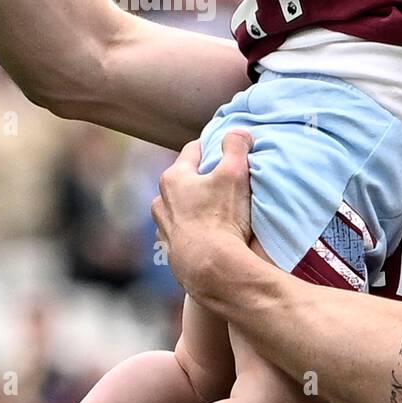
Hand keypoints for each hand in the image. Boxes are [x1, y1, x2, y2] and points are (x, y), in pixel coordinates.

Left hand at [150, 131, 253, 294]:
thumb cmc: (221, 218)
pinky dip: (192, 230)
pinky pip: (181, 233)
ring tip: (215, 211)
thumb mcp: (234, 173)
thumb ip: (236, 147)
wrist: (211, 269)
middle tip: (224, 181)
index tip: (225, 149)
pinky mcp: (171, 251)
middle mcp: (162, 201)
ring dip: (194, 206)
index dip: (212, 147)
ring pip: (179, 208)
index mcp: (174, 178)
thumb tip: (239, 133)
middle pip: (184, 180)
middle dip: (202, 179)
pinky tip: (208, 235)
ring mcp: (164, 228)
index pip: (193, 151)